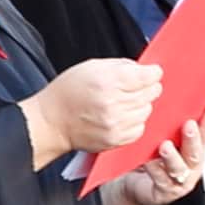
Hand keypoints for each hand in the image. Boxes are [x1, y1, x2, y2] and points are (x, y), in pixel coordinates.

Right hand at [23, 57, 162, 162]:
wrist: (52, 122)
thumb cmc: (68, 92)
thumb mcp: (91, 66)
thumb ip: (120, 65)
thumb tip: (142, 69)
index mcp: (107, 81)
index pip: (148, 76)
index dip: (152, 72)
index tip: (151, 72)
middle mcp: (113, 103)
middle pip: (151, 93)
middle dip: (147, 87)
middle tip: (136, 86)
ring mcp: (115, 123)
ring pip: (147, 110)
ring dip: (140, 104)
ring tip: (124, 102)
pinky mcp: (115, 139)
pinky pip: (140, 128)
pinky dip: (135, 121)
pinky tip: (121, 116)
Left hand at [99, 132, 204, 204]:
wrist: (134, 187)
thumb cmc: (150, 160)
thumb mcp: (161, 139)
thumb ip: (169, 125)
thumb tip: (172, 98)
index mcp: (195, 149)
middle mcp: (191, 165)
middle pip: (196, 151)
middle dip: (193, 137)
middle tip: (189, 125)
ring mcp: (180, 180)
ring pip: (180, 168)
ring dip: (173, 156)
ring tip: (165, 146)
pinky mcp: (166, 192)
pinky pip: (161, 180)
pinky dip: (155, 169)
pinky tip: (149, 162)